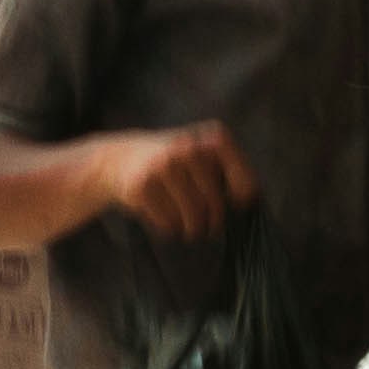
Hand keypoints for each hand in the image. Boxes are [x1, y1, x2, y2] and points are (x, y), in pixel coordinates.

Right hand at [95, 123, 256, 241]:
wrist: (117, 159)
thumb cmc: (172, 164)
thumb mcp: (202, 155)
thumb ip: (229, 172)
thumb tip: (250, 199)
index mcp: (213, 138)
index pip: (245, 183)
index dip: (242, 202)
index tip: (233, 207)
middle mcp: (189, 148)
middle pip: (215, 206)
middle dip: (213, 223)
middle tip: (206, 227)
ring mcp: (164, 166)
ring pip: (193, 218)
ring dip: (192, 230)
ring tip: (188, 227)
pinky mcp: (143, 186)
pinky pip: (169, 223)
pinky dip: (169, 228)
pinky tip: (163, 217)